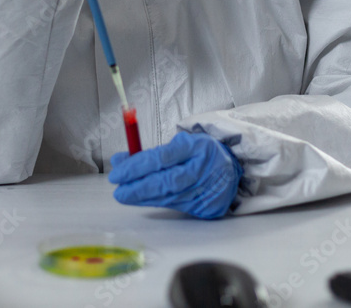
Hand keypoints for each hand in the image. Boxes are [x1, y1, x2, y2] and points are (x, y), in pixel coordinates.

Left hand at [109, 131, 242, 219]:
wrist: (233, 168)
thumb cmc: (201, 153)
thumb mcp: (181, 143)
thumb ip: (151, 153)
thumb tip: (119, 161)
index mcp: (197, 147)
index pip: (162, 157)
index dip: (137, 166)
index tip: (117, 171)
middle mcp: (202, 169)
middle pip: (165, 181)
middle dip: (137, 187)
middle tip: (118, 190)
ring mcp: (206, 190)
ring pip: (169, 197)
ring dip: (143, 197)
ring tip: (125, 195)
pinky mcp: (206, 206)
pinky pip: (176, 205)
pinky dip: (156, 202)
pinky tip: (143, 199)